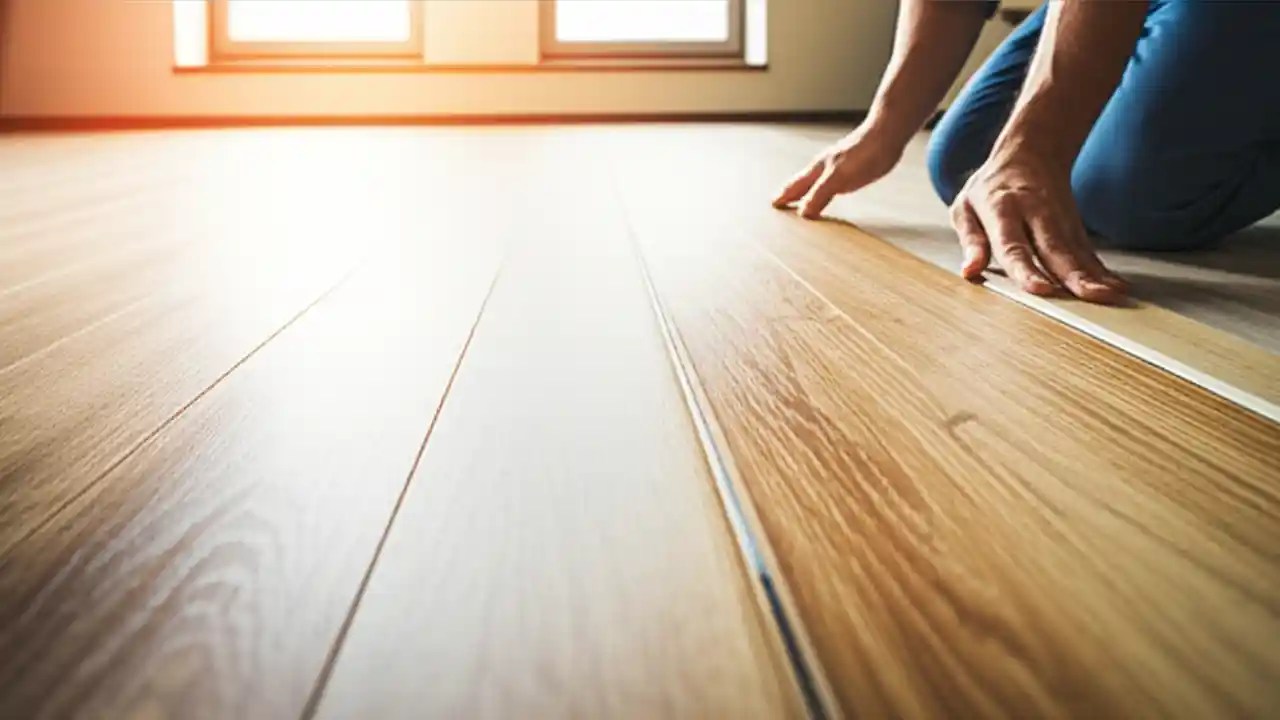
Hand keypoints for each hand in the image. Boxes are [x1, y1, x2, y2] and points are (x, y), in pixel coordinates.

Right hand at [773, 125, 904, 218]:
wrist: (888, 132)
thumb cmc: (865, 152)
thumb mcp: (839, 178)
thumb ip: (820, 194)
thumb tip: (803, 212)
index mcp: (818, 169)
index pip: (795, 186)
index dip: (784, 196)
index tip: (773, 205)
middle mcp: (824, 166)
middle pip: (801, 182)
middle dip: (789, 192)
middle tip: (778, 201)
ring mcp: (837, 164)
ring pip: (814, 180)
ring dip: (804, 190)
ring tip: (798, 198)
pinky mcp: (852, 165)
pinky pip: (830, 180)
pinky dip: (823, 188)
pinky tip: (830, 188)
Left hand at [951, 145, 1127, 303]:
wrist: (1032, 151)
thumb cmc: (991, 188)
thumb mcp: (965, 207)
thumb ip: (970, 240)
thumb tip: (969, 271)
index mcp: (1003, 210)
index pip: (1014, 245)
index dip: (1027, 269)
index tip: (1041, 290)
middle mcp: (1036, 214)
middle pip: (1055, 248)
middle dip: (1072, 275)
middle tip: (1088, 297)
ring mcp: (1060, 219)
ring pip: (1077, 250)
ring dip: (1094, 275)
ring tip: (1109, 296)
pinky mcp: (1075, 225)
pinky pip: (1089, 251)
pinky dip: (1103, 270)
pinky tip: (1117, 288)